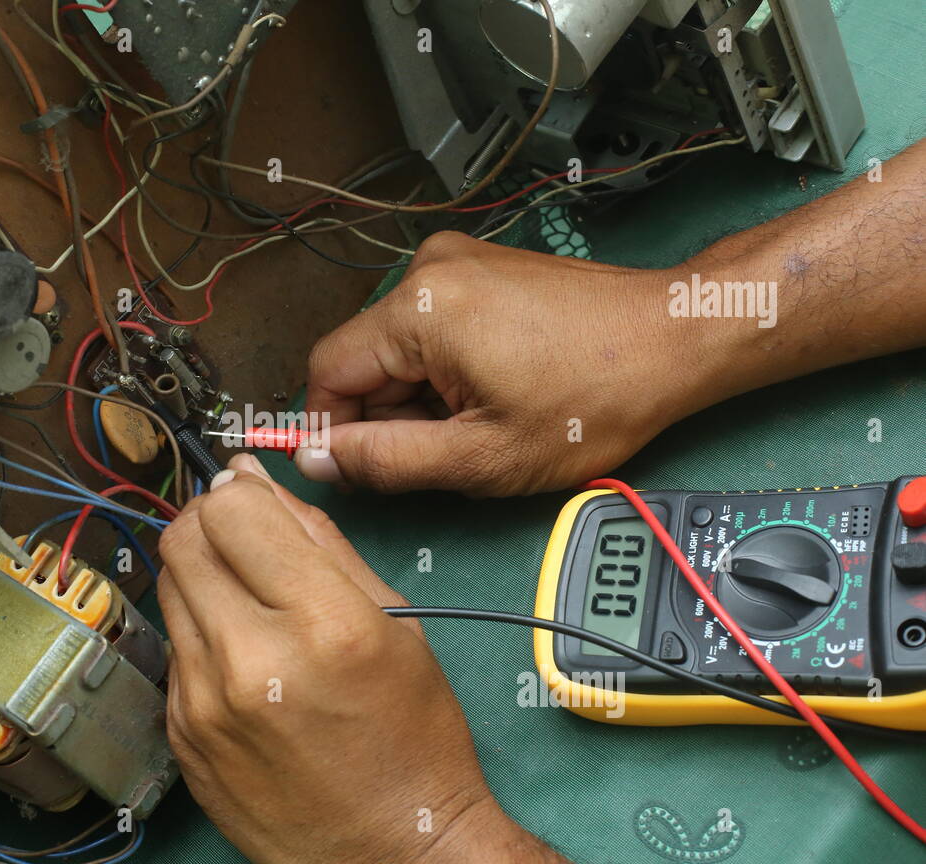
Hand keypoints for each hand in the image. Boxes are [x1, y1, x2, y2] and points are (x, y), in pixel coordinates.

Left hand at [157, 454, 566, 863]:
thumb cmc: (411, 738)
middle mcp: (251, 661)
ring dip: (202, 575)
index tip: (254, 499)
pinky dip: (199, 632)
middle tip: (245, 539)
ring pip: (168, 588)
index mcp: (321, 623)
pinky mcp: (180, 734)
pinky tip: (242, 657)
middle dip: (211, 522)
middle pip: (183, 539)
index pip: (233, 509)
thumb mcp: (392, 620)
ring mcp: (204, 703)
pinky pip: (172, 647)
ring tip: (251, 602)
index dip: (242, 491)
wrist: (390, 849)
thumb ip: (319, 540)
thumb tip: (255, 481)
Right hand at [300, 232, 703, 495]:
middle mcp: (430, 270)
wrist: (676, 338)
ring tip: (482, 421)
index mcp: (419, 307)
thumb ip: (386, 461)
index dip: (330, 430)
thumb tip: (318, 459)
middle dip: (388, 416)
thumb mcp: (482, 455)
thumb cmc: (597, 395)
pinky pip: (432, 329)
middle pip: (364, 360)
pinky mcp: (483, 269)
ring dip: (421, 398)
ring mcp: (459, 263)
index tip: (352, 470)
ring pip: (399, 350)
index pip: (326, 372)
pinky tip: (493, 393)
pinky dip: (445, 371)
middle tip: (442, 455)